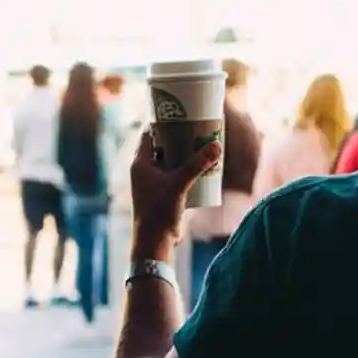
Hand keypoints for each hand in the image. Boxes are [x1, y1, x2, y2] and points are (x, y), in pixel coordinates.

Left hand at [129, 129, 220, 259]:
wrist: (155, 242)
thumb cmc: (159, 211)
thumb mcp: (180, 184)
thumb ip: (197, 165)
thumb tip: (217, 146)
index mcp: (140, 163)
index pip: (149, 134)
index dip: (163, 123)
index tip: (180, 115)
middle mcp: (145, 170)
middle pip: (162, 146)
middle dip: (179, 138)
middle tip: (197, 129)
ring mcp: (154, 182)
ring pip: (170, 161)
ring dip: (185, 154)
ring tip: (203, 144)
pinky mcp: (163, 193)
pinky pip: (175, 175)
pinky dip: (187, 169)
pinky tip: (202, 166)